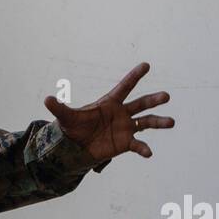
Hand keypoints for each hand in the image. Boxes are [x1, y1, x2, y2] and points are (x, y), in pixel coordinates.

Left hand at [43, 62, 172, 161]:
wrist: (77, 147)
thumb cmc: (73, 128)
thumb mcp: (67, 118)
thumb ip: (60, 108)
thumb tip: (46, 99)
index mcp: (110, 102)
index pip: (125, 86)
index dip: (135, 76)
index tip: (147, 65)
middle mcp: (122, 113)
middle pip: (141, 103)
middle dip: (154, 100)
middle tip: (166, 96)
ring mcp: (126, 128)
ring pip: (147, 122)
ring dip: (159, 122)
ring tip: (172, 122)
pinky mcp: (126, 143)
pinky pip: (138, 144)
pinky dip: (144, 149)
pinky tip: (148, 153)